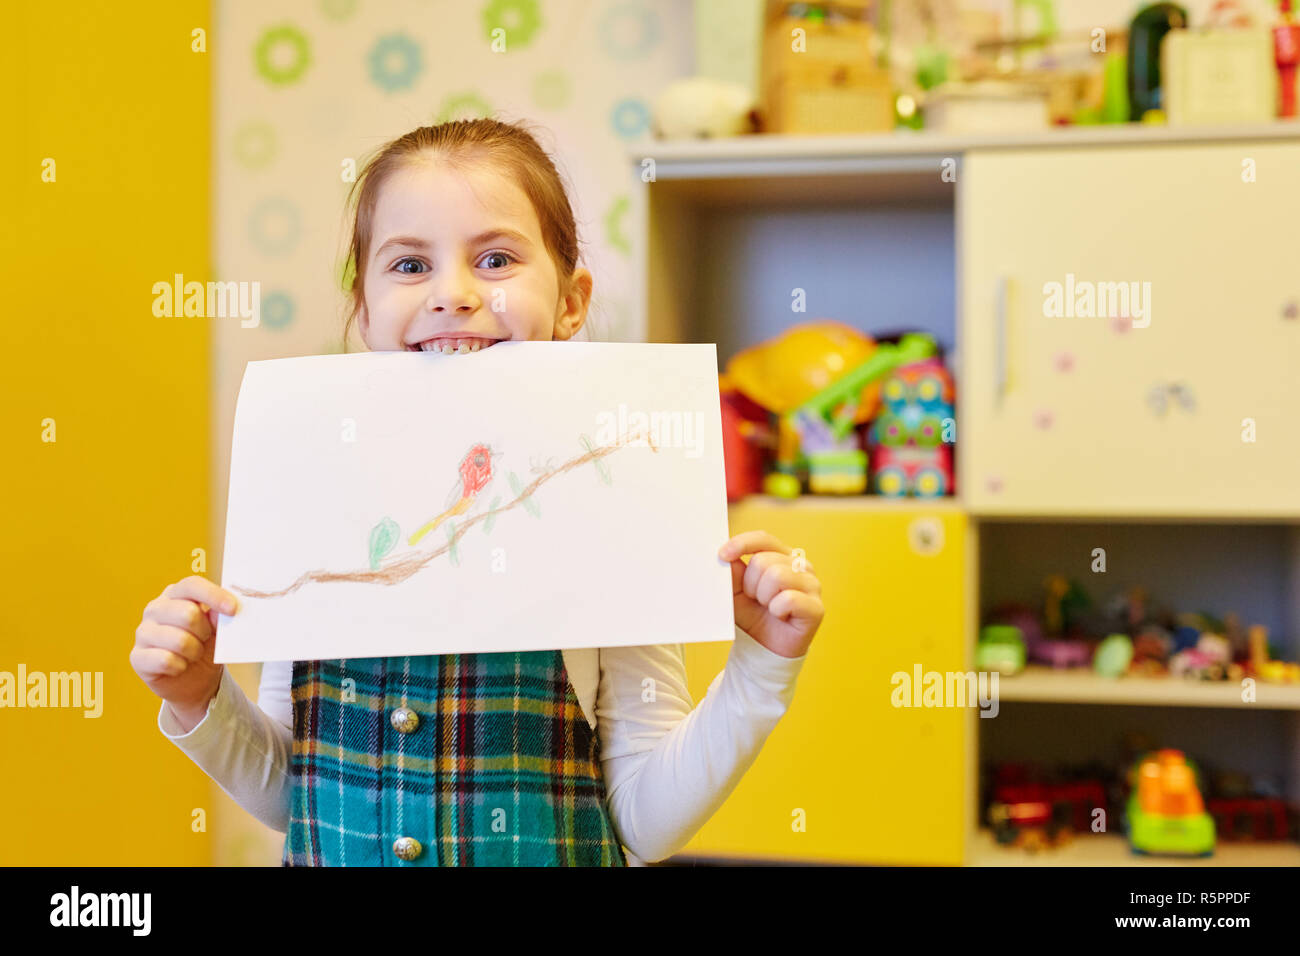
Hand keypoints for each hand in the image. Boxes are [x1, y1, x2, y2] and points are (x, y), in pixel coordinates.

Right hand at [131, 575, 236, 727]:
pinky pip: (165, 660)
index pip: (191, 585)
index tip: (232, 610)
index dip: (213, 595)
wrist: (195, 682)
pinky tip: (180, 667)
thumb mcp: (218, 629)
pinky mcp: (137, 657)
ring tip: (194, 654)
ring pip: (179, 640)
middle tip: (206, 640)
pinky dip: (181, 667)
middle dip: (205, 632)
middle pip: (187, 613)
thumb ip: (219, 616)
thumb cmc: (206, 647)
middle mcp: (155, 609)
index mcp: (176, 594)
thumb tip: (226, 608)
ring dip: (195, 652)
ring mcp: (143, 632)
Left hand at [718, 530, 823, 659]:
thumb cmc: (751, 613)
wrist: (764, 647)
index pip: (764, 539)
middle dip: (750, 583)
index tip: (722, 555)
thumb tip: (727, 555)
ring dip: (762, 597)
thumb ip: (733, 570)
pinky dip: (776, 610)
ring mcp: (812, 585)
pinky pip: (788, 599)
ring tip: (767, 607)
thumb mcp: (735, 590)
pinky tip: (779, 616)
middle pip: (764, 560)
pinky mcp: (816, 607)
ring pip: (776, 576)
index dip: (742, 544)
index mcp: (782, 556)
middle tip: (755, 599)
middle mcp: (801, 566)